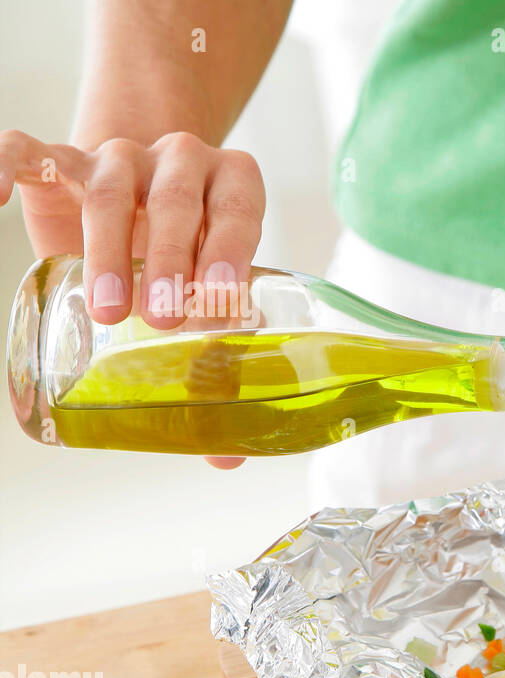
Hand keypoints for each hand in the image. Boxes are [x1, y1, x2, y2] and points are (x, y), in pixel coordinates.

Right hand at [0, 130, 265, 468]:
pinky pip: (29, 152)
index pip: (239, 212)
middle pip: (177, 204)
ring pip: (112, 192)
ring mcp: (123, 158)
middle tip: (164, 319)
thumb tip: (226, 456)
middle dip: (170, 261)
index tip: (223, 298)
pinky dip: (9, 165)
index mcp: (234, 186)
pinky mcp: (65, 161)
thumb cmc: (188, 258)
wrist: (142, 196)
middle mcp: (184, 161)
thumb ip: (223, 362)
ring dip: (110, 250)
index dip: (233, 251)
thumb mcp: (211, 297)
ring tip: (111, 311)